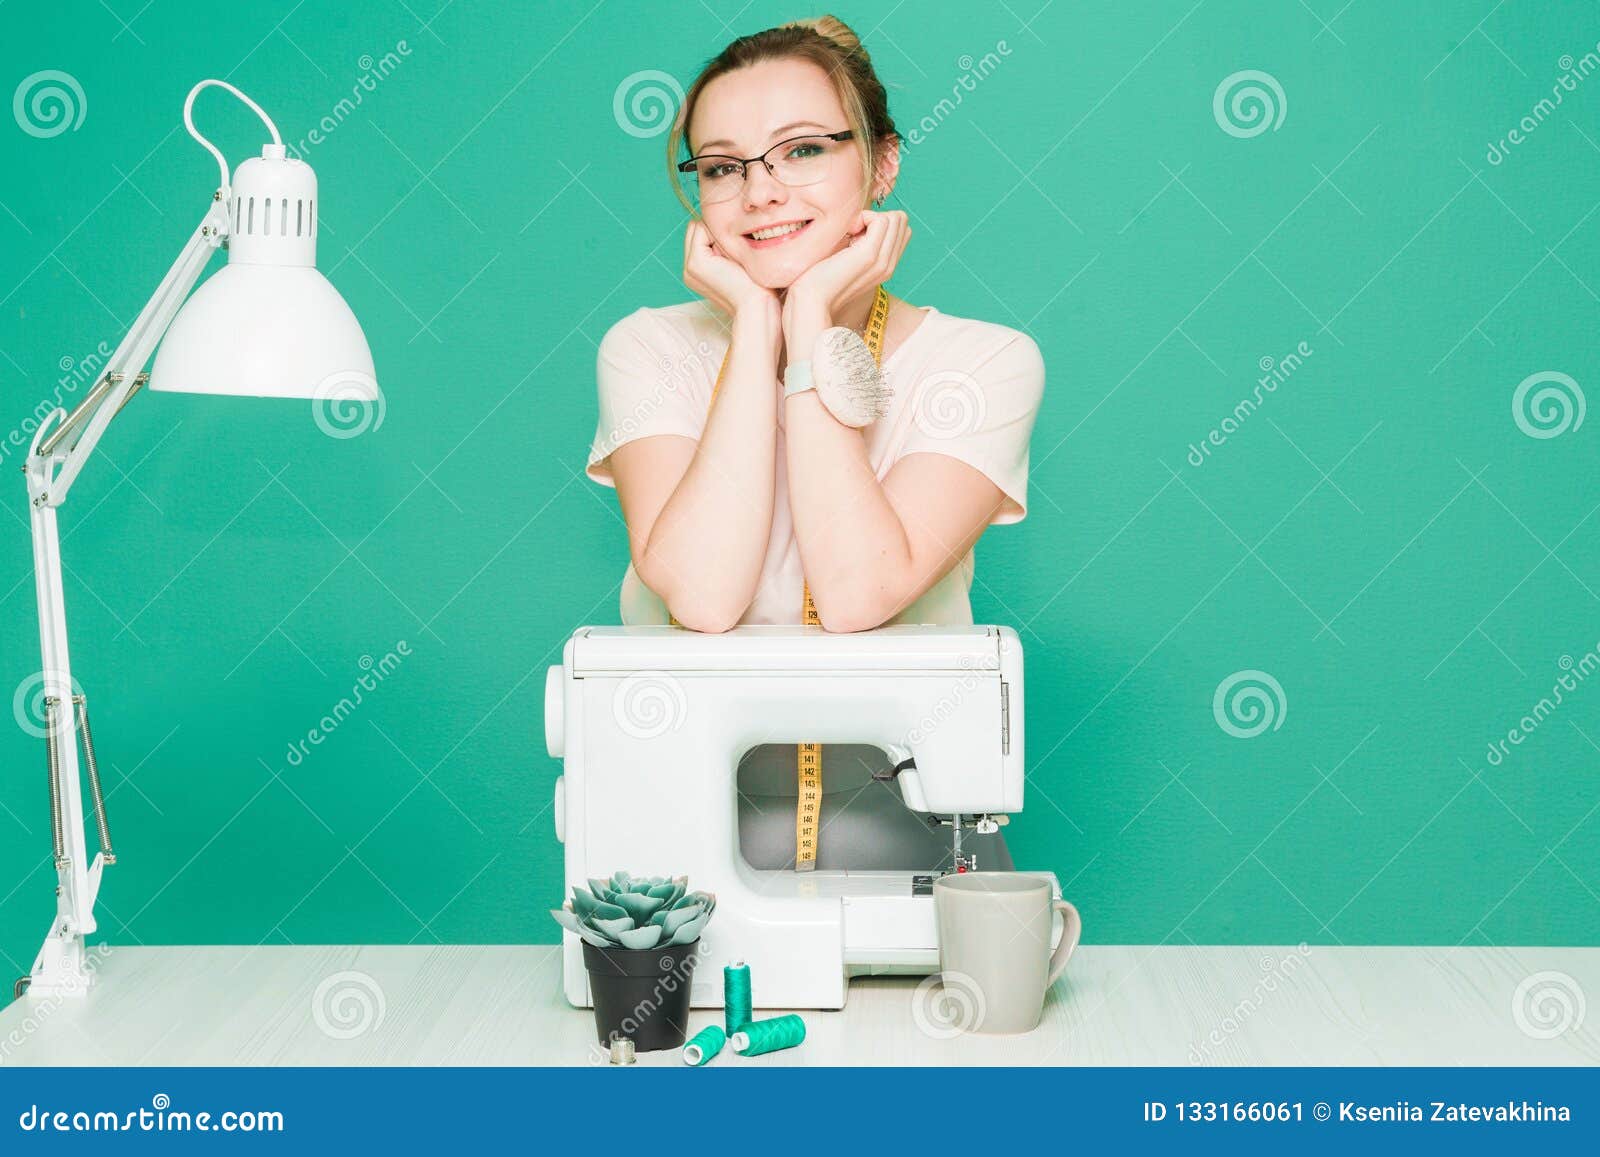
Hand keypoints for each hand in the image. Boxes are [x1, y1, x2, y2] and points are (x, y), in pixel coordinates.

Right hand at [683, 219, 779, 322]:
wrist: (757, 305)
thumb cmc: (756, 286)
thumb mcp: (738, 261)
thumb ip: (727, 245)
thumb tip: (729, 221)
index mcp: (697, 270)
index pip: (700, 232)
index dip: (718, 232)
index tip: (738, 246)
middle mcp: (689, 269)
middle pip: (696, 227)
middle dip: (716, 230)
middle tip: (737, 248)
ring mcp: (690, 267)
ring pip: (698, 226)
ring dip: (718, 232)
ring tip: (734, 253)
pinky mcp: (696, 263)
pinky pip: (701, 228)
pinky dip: (718, 233)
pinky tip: (732, 252)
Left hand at [781, 209, 910, 333]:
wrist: (812, 300)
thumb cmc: (820, 278)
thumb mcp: (846, 258)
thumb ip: (859, 243)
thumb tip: (861, 220)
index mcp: (885, 266)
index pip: (902, 229)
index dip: (879, 222)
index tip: (855, 233)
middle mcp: (889, 265)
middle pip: (901, 221)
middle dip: (877, 216)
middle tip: (853, 231)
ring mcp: (882, 260)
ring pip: (895, 218)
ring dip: (870, 217)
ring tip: (850, 233)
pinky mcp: (870, 254)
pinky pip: (881, 219)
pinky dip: (863, 217)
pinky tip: (847, 232)